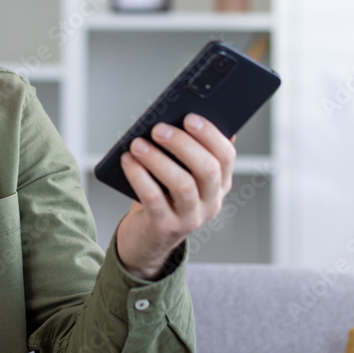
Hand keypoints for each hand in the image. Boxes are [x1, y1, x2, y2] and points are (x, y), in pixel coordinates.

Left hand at [115, 113, 235, 279]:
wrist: (147, 238)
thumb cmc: (162, 195)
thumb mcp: (178, 172)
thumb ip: (186, 149)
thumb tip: (182, 114)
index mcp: (219, 184)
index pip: (226, 156)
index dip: (210, 135)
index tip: (189, 116)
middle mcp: (210, 202)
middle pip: (207, 169)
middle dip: (183, 144)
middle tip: (158, 128)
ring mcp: (190, 218)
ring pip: (182, 185)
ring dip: (158, 160)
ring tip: (138, 144)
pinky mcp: (165, 227)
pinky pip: (154, 199)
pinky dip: (139, 176)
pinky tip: (127, 161)